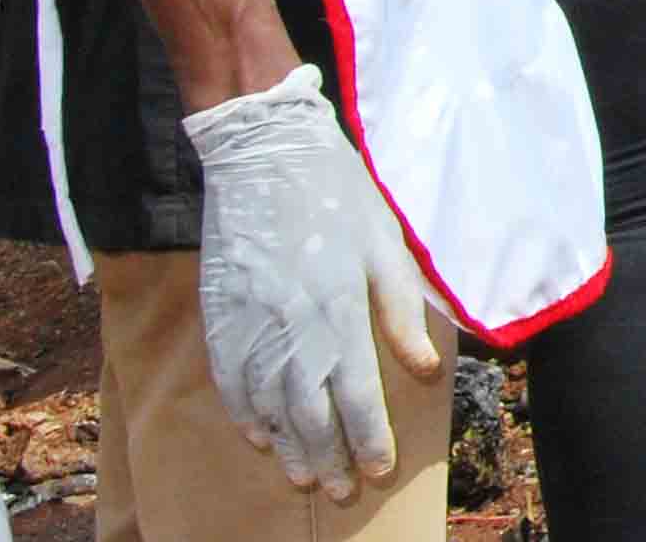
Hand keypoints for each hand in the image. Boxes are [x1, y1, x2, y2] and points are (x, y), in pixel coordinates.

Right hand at [185, 66, 440, 499]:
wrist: (263, 154)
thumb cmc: (337, 194)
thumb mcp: (386, 246)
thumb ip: (401, 314)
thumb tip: (426, 370)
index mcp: (338, 310)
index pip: (355, 398)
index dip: (367, 441)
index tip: (378, 472)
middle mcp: (290, 328)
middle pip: (309, 414)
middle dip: (330, 458)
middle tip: (344, 491)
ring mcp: (248, 325)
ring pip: (267, 407)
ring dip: (288, 447)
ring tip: (306, 476)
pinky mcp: (220, 316)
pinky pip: (230, 383)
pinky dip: (246, 416)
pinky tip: (261, 436)